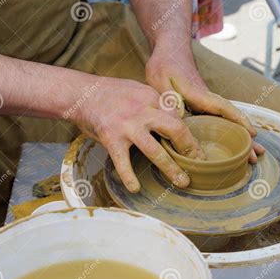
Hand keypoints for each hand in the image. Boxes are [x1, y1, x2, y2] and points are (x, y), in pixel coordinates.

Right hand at [71, 76, 203, 192]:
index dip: (187, 132)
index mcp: (151, 97)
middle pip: (175, 130)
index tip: (194, 147)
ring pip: (156, 150)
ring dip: (171, 169)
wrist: (81, 94)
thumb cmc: (110, 93)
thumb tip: (173, 117)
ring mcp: (127, 125)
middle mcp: (142, 110)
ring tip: (183, 182)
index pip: (177, 116)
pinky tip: (135, 188)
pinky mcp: (111, 138)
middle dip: (190, 148)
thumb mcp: (137, 89)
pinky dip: (129, 177)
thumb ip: (154, 103)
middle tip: (198, 162)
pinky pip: (123, 162)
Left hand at [145, 45, 264, 162]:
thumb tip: (179, 123)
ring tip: (252, 157)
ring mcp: (206, 103)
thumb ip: (169, 102)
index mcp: (199, 95)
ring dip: (239, 138)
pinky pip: (218, 121)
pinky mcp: (202, 105)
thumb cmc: (165, 66)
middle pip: (231, 119)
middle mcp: (207, 100)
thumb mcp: (161, 83)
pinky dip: (228, 133)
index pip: (224, 108)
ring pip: (226, 122)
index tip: (251, 134)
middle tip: (258, 156)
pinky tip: (231, 146)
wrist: (169, 50)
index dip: (238, 121)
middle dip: (244, 138)